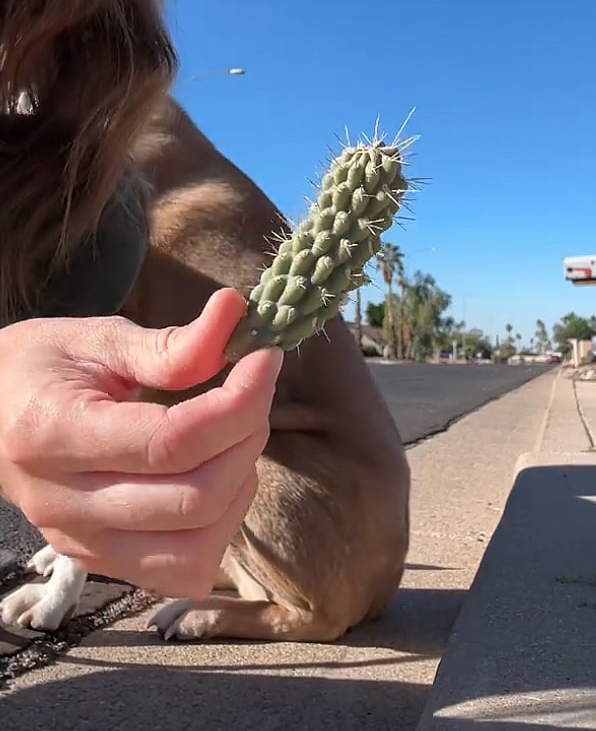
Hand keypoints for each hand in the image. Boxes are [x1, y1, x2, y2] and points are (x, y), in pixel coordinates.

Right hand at [0, 289, 281, 598]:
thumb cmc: (40, 367)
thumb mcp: (96, 338)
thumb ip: (169, 342)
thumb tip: (235, 311)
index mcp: (53, 434)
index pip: (172, 442)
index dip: (239, 403)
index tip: (265, 360)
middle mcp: (63, 503)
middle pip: (194, 500)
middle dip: (247, 439)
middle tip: (253, 392)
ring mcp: (80, 543)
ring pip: (195, 552)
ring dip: (238, 489)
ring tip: (234, 437)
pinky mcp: (99, 563)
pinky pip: (180, 573)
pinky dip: (218, 529)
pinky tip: (214, 479)